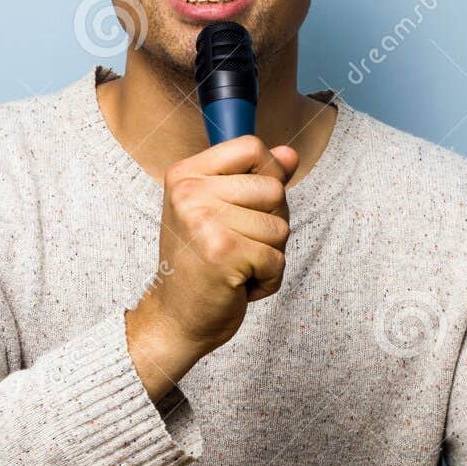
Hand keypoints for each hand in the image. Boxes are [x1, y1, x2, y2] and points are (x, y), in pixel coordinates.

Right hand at [126, 135, 298, 399]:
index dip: (268, 173)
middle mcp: (189, 193)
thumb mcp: (221, 212)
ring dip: (269, 255)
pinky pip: (278, 258)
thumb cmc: (199, 265)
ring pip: (280, 227)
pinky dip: (268, 279)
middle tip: (238, 245)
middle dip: (271, 223)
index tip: (252, 203)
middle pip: (274, 188)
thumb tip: (291, 155)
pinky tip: (240, 285)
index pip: (252, 147)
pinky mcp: (223, 252)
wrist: (176, 318)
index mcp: (185, 175)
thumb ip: (256, 179)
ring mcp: (204, 221)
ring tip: (237, 266)